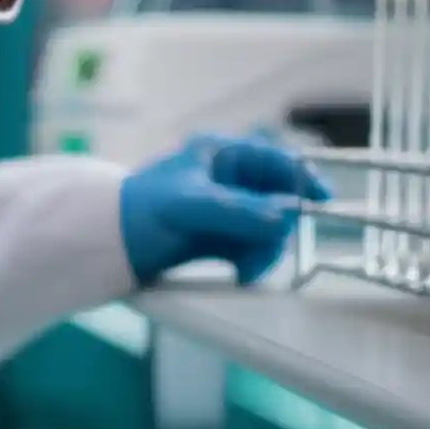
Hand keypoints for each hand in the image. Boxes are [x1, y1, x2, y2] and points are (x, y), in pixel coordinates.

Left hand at [119, 134, 330, 285]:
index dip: (301, 177)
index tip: (321, 200)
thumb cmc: (143, 210)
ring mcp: (225, 210)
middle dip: (275, 227)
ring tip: (244, 269)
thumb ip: (238, 211)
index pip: (273, 159)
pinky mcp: (219, 238)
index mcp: (220, 155)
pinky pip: (250, 247)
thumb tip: (282, 218)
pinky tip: (239, 272)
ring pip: (266, 227)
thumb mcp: (191, 206)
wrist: (108, 244)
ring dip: (262, 249)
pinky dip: (250, 260)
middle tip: (265, 248)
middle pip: (276, 199)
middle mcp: (227, 179)